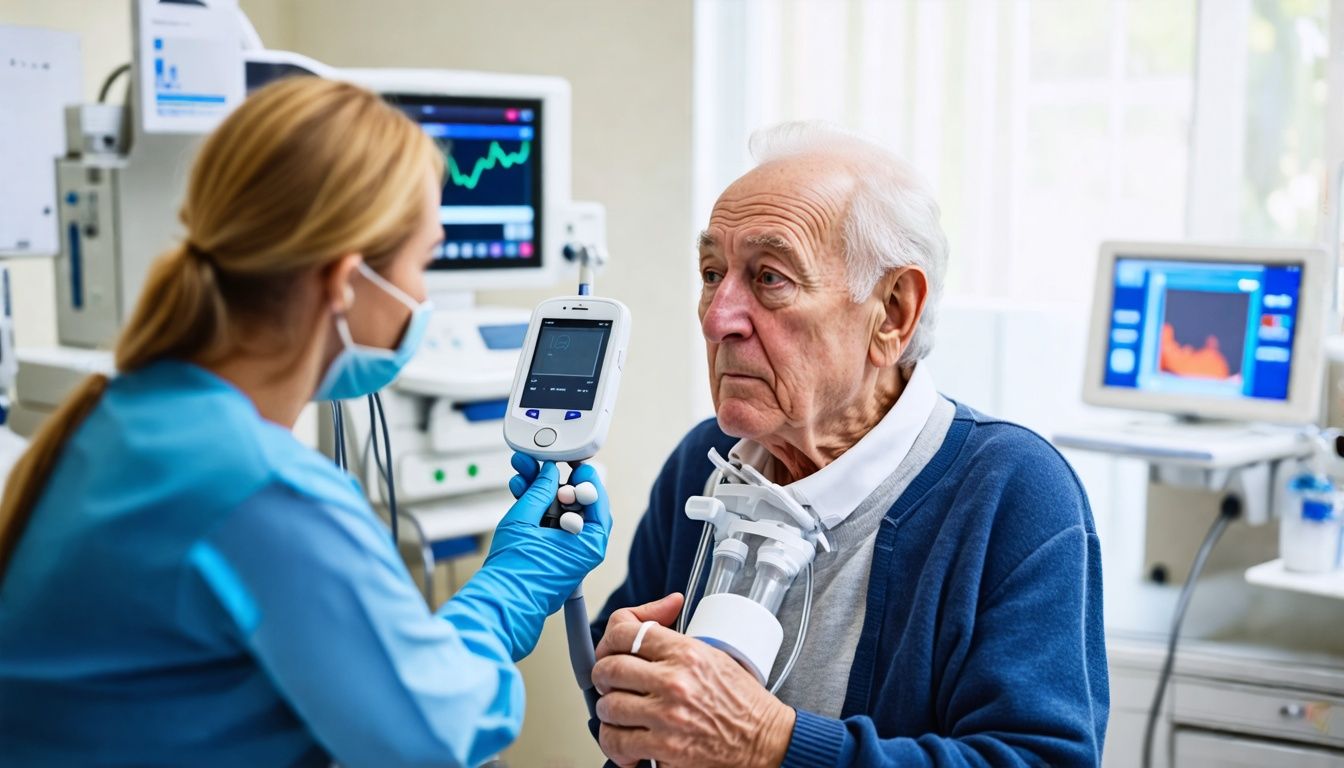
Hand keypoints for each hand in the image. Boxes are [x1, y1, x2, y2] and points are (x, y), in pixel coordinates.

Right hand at [483, 453, 611, 619]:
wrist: (498, 604)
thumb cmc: (515, 574)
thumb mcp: (525, 520)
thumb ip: (540, 491)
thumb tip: (550, 473)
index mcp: (590, 543)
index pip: (596, 500)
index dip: (583, 478)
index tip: (572, 462)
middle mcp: (581, 547)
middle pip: (576, 503)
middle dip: (555, 481)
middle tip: (543, 464)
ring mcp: (564, 550)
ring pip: (557, 511)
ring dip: (539, 491)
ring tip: (522, 471)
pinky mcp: (548, 553)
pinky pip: (546, 524)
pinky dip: (533, 508)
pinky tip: (518, 488)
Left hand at [591, 594, 795, 767]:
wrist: (766, 740)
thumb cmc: (743, 701)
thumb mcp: (714, 654)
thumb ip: (673, 640)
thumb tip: (643, 622)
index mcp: (686, 652)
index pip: (625, 631)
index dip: (611, 638)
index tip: (614, 647)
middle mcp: (674, 681)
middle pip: (609, 668)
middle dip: (604, 676)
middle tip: (612, 683)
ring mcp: (667, 716)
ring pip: (607, 706)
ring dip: (610, 710)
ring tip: (623, 712)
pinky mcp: (665, 748)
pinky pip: (617, 742)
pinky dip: (615, 743)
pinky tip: (627, 740)